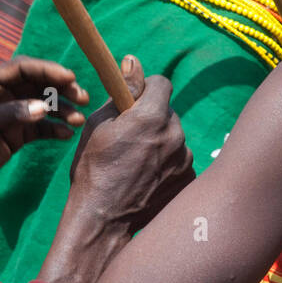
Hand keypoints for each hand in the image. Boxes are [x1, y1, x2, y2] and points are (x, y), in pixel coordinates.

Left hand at [0, 57, 89, 183]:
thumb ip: (10, 114)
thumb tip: (43, 108)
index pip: (23, 68)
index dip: (47, 69)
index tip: (69, 77)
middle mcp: (4, 96)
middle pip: (38, 85)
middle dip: (61, 89)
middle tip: (82, 97)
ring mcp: (11, 115)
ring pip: (43, 105)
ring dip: (63, 110)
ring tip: (78, 120)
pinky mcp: (16, 136)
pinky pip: (40, 128)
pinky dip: (54, 130)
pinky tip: (66, 135)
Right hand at [69, 55, 193, 235]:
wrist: (103, 221)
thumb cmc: (93, 171)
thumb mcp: (99, 125)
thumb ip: (121, 91)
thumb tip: (133, 61)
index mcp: (151, 116)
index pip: (161, 83)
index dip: (146, 88)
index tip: (135, 99)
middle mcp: (175, 134)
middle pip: (168, 112)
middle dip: (152, 118)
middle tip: (130, 138)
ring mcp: (185, 159)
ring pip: (174, 137)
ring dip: (160, 143)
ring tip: (136, 164)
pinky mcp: (188, 179)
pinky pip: (179, 159)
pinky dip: (166, 164)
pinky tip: (146, 179)